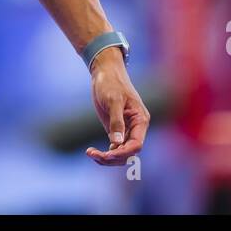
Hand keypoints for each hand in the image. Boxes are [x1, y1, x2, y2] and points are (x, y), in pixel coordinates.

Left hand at [85, 50, 149, 164]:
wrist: (105, 72)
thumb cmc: (111, 82)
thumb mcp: (113, 100)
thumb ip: (116, 122)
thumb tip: (117, 143)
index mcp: (140, 120)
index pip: (136, 145)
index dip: (123, 153)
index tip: (107, 154)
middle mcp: (136, 128)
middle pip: (128, 153)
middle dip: (112, 157)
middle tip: (93, 154)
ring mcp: (126, 130)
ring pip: (121, 153)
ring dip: (107, 158)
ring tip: (90, 153)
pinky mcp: (116, 130)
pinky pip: (114, 148)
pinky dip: (104, 153)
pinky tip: (91, 151)